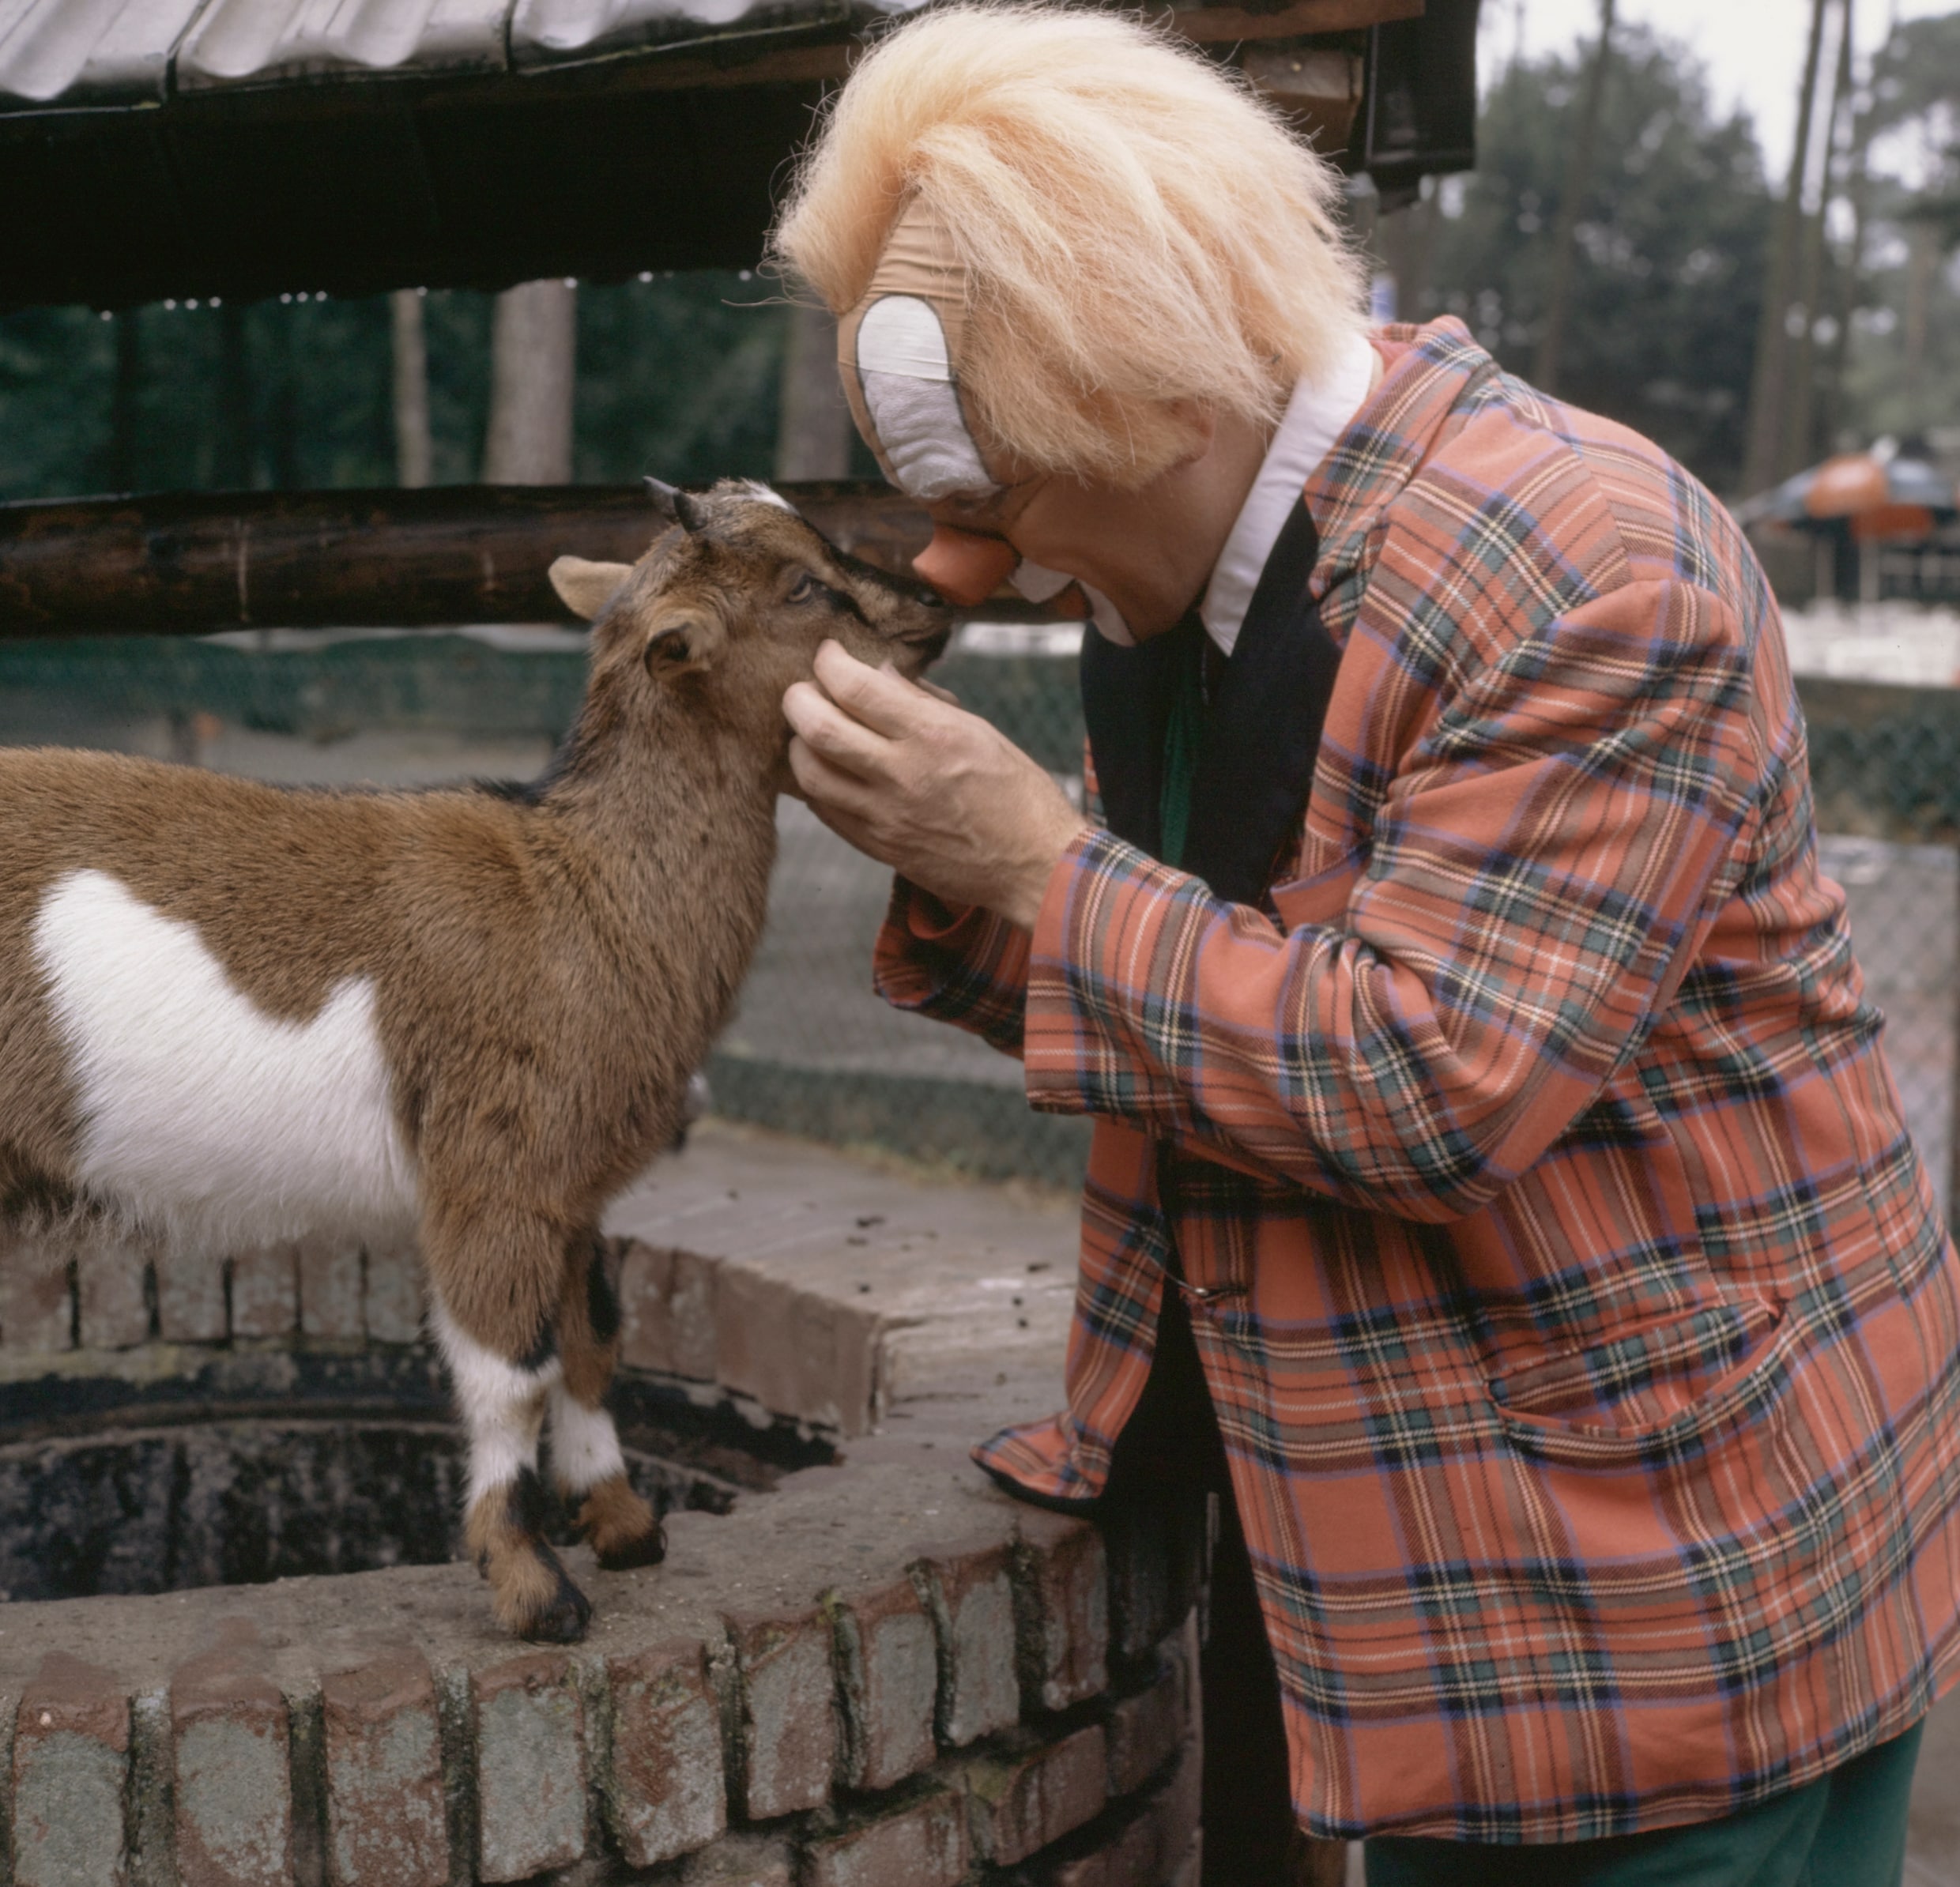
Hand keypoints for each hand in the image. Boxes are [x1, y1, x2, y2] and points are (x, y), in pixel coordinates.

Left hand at [784, 642, 1087, 929]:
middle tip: (803, 689)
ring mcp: (886, 816)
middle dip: (797, 698)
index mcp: (934, 735)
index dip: (829, 661)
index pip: (856, 687)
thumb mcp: (980, 731)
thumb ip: (925, 702)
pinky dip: (815, 786)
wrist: (1036, 865)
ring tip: (809, 733)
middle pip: (818, 728)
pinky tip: (826, 771)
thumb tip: (880, 674)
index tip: (829, 654)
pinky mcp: (880, 848)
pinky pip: (825, 812)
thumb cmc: (1019, 794)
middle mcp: (903, 774)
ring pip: (809, 774)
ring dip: (798, 745)